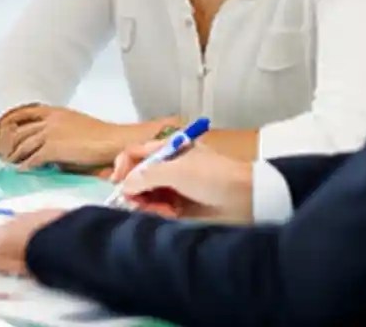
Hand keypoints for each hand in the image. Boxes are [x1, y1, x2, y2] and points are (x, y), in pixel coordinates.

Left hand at [0, 106, 180, 171]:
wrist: (114, 141)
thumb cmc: (101, 137)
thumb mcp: (77, 126)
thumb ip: (59, 133)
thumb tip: (48, 147)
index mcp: (56, 111)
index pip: (26, 113)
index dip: (14, 122)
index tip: (5, 129)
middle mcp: (49, 119)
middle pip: (20, 130)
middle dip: (10, 141)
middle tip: (3, 152)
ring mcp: (49, 133)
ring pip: (23, 144)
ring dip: (14, 156)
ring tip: (9, 163)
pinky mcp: (52, 148)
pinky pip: (32, 158)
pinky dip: (26, 165)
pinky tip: (22, 170)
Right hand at [109, 141, 253, 222]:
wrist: (247, 198)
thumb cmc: (214, 176)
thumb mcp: (176, 170)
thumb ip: (145, 176)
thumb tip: (124, 187)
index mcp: (168, 149)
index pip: (134, 154)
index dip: (122, 166)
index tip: (118, 182)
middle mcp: (168, 166)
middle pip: (137, 177)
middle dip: (135, 190)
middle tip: (139, 203)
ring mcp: (174, 187)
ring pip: (146, 196)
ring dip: (149, 204)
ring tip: (164, 211)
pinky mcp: (181, 207)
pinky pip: (158, 210)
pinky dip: (159, 213)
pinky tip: (170, 215)